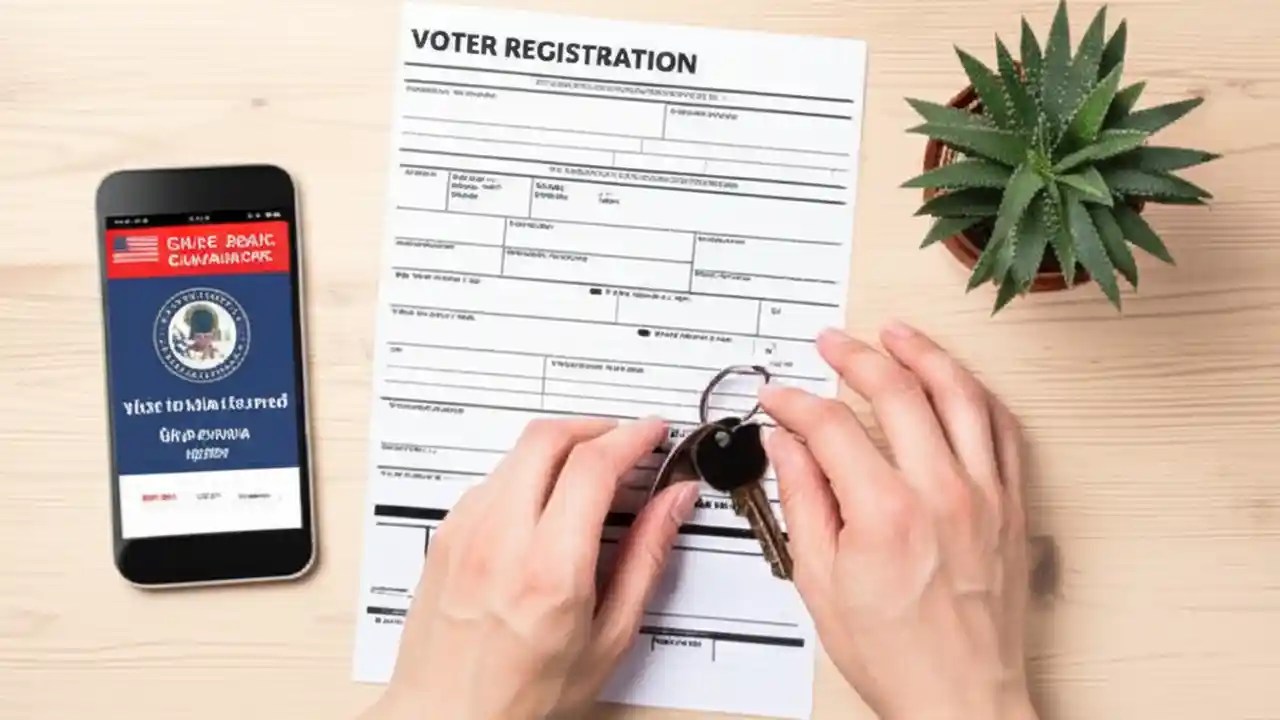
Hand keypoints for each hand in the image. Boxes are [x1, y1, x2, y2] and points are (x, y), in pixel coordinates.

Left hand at [362, 417, 699, 719]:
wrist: (447, 716)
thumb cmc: (522, 694)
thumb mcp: (607, 636)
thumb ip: (645, 559)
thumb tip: (672, 505)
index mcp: (548, 569)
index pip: (593, 466)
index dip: (632, 437)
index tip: (653, 433)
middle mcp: (499, 539)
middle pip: (548, 437)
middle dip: (595, 426)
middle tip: (624, 442)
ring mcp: (465, 531)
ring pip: (517, 453)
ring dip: (560, 450)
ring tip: (589, 479)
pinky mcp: (446, 534)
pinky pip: (492, 480)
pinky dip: (527, 475)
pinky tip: (546, 506)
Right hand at [759, 323, 1036, 719]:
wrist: (962, 700)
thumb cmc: (897, 656)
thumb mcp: (821, 582)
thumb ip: (803, 501)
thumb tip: (787, 448)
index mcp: (887, 514)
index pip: (832, 425)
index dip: (796, 401)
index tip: (779, 397)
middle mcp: (943, 493)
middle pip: (899, 391)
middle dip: (855, 356)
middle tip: (832, 343)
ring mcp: (986, 495)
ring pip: (962, 394)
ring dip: (925, 353)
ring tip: (897, 333)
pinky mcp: (1013, 506)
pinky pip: (1004, 429)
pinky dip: (978, 394)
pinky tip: (957, 380)